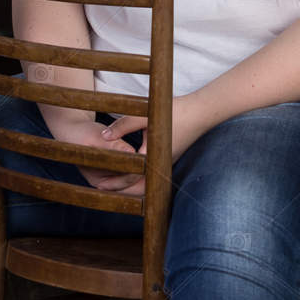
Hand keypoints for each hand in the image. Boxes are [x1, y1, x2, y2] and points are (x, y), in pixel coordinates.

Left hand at [80, 94, 210, 197]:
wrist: (201, 112)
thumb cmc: (175, 112)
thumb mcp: (144, 115)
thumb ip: (123, 125)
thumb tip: (103, 136)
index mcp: (153, 157)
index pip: (130, 177)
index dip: (113, 181)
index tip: (98, 183)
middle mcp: (161, 165)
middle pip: (137, 186)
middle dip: (119, 187)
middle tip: (99, 187)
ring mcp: (165, 164)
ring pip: (145, 182)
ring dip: (129, 184)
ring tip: (110, 182)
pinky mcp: (168, 159)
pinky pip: (151, 175)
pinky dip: (139, 177)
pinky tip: (128, 171)